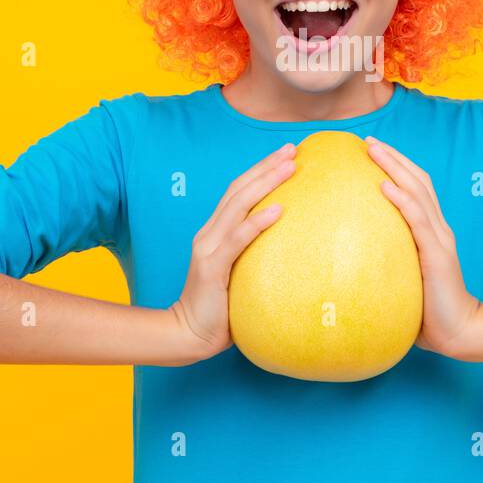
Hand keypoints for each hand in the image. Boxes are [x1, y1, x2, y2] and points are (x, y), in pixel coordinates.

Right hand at [171, 142, 295, 360]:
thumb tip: (291, 242)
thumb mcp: (241, 271)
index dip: (262, 170)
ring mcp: (209, 247)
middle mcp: (210, 232)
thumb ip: (255, 253)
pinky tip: (278, 209)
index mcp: (216, 231)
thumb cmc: (221, 306)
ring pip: (238, 205)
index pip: (240, 191)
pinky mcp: (212, 267)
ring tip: (289, 166)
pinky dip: (257, 222)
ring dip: (266, 183)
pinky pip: (237, 239)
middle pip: (240, 189)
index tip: (287, 155)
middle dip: (266, 166)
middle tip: (292, 149)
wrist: (190, 333)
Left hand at [365, 135, 480, 358]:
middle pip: (418, 182)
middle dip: (394, 158)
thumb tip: (353, 254)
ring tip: (374, 151)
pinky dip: (402, 200)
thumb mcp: (405, 275)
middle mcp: (439, 229)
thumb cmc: (427, 308)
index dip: (398, 166)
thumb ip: (390, 258)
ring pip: (418, 193)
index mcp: (432, 231)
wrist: (457, 331)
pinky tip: (385, 186)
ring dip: (394, 168)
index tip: (373, 151)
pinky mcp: (437, 255)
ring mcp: (440, 240)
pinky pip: (418, 221)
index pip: (417, 189)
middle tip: (368, 141)